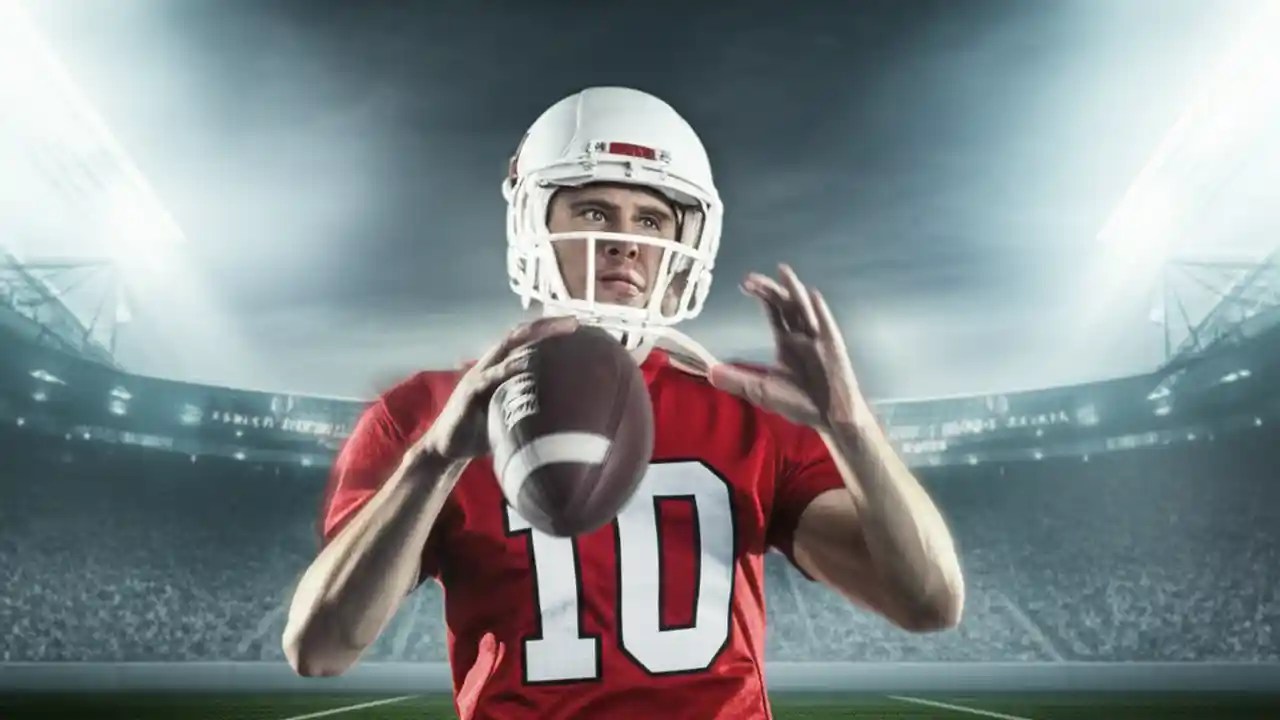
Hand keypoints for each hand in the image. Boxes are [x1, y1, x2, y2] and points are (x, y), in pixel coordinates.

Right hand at [418, 316, 578, 460]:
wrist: (447, 447)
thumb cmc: (482, 432)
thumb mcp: (511, 414)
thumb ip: (530, 406)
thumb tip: (565, 412)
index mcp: (499, 368)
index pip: (526, 341)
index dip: (549, 331)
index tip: (576, 326)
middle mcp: (489, 365)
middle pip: (519, 336)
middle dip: (546, 326)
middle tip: (574, 322)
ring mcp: (478, 376)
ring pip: (506, 349)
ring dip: (532, 338)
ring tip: (556, 331)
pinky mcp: (469, 392)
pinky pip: (490, 376)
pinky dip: (508, 368)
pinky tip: (524, 364)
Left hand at [708, 264, 864, 430]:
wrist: (830, 417)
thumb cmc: (799, 403)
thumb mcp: (761, 391)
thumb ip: (737, 380)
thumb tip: (709, 372)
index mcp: (787, 341)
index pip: (774, 312)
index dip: (762, 296)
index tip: (745, 283)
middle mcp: (802, 335)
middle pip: (786, 304)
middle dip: (770, 289)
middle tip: (751, 278)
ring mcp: (818, 339)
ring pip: (804, 309)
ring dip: (793, 290)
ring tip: (783, 271)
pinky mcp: (833, 348)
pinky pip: (826, 326)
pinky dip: (819, 311)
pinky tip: (812, 295)